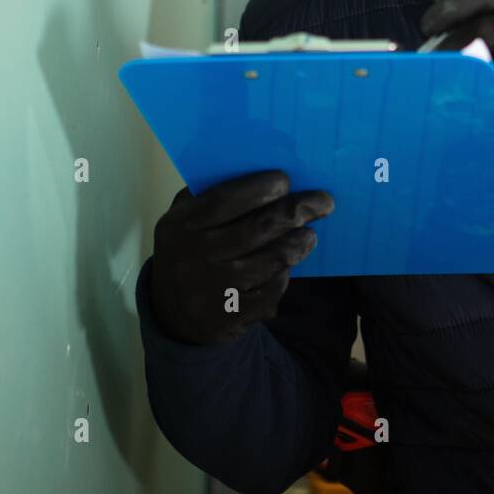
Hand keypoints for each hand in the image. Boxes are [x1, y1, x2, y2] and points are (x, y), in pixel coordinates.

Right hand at [149, 170, 334, 344]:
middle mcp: (192, 258)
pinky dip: (282, 276)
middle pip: (255, 230)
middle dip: (295, 211)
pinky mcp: (228, 319)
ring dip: (296, 244)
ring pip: (268, 262)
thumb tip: (264, 175)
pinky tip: (287, 266)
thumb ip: (212, 196)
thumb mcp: (186, 220)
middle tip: (323, 202)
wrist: (170, 312)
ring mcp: (210, 291)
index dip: (258, 189)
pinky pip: (269, 293)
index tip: (285, 180)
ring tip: (309, 235)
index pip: (223, 201)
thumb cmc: (189, 248)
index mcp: (180, 226)